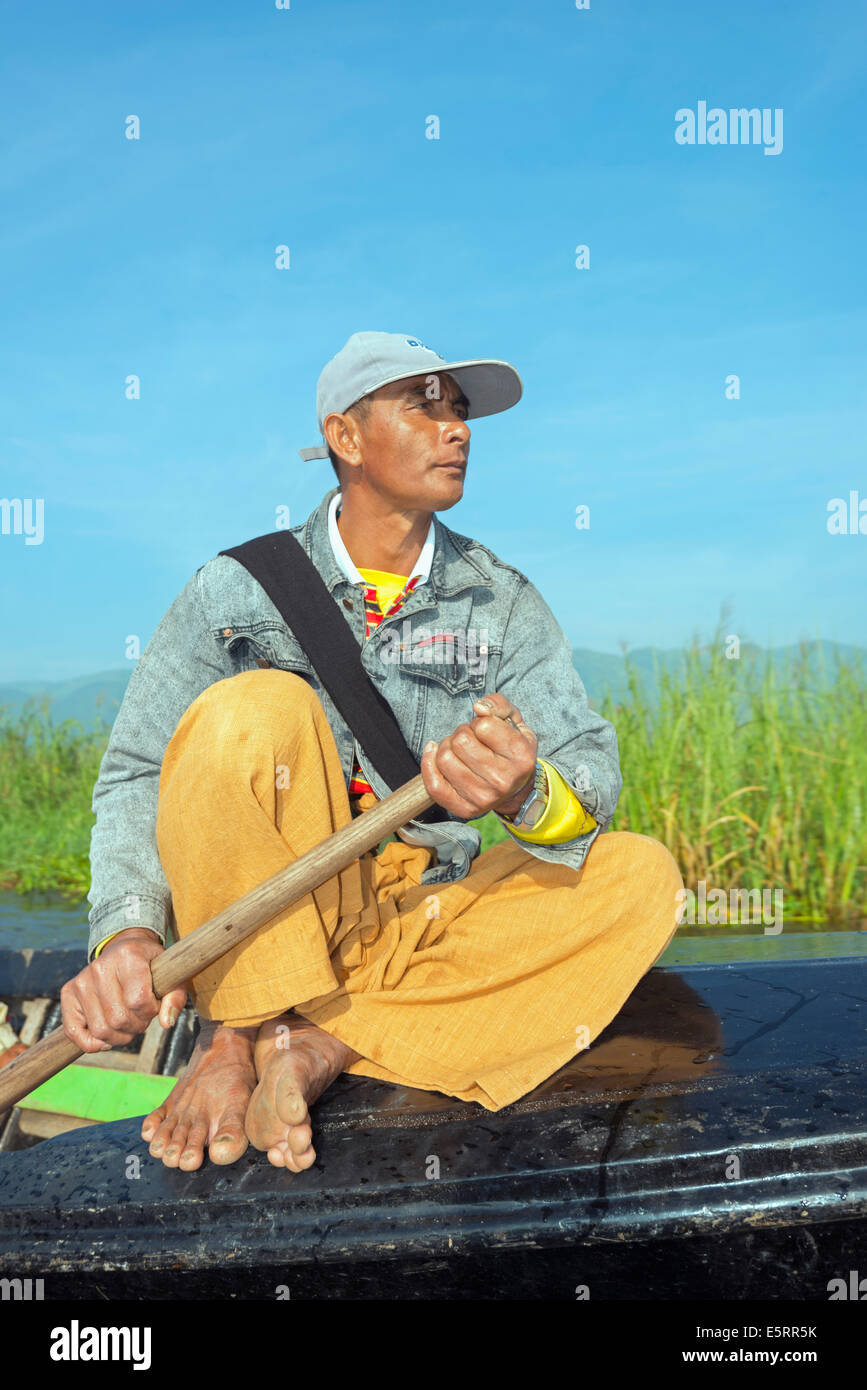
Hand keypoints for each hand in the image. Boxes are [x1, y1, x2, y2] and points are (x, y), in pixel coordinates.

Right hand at [61, 928, 187, 1053]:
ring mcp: (81, 980)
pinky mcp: (68, 992)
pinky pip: (74, 1032)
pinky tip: (105, 1038)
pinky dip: (91, 1043)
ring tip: (127, 1023)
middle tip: (141, 1016)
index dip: (151, 1011)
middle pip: (118, 1019)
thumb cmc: (151, 966)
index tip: (154, 1005)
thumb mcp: (170, 976)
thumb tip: (167, 1023)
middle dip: (136, 1026)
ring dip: (118, 1036)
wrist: (124, 949)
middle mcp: (100, 966)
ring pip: (100, 1030)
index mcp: (128, 956)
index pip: (138, 1001)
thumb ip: (175, 998)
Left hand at [421, 692, 537, 819]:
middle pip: (460, 741)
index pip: (483, 725)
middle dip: (462, 733)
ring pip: (444, 759)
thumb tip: (479, 707)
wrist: (516, 788)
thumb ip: (499, 705)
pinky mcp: (465, 809)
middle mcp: (503, 780)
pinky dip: (428, 764)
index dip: (480, 722)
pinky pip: (434, 785)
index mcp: (521, 756)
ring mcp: (483, 798)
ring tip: (460, 751)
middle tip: (472, 741)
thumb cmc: (511, 749)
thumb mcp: (514, 721)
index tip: (486, 730)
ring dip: (447, 748)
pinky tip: (434, 754)